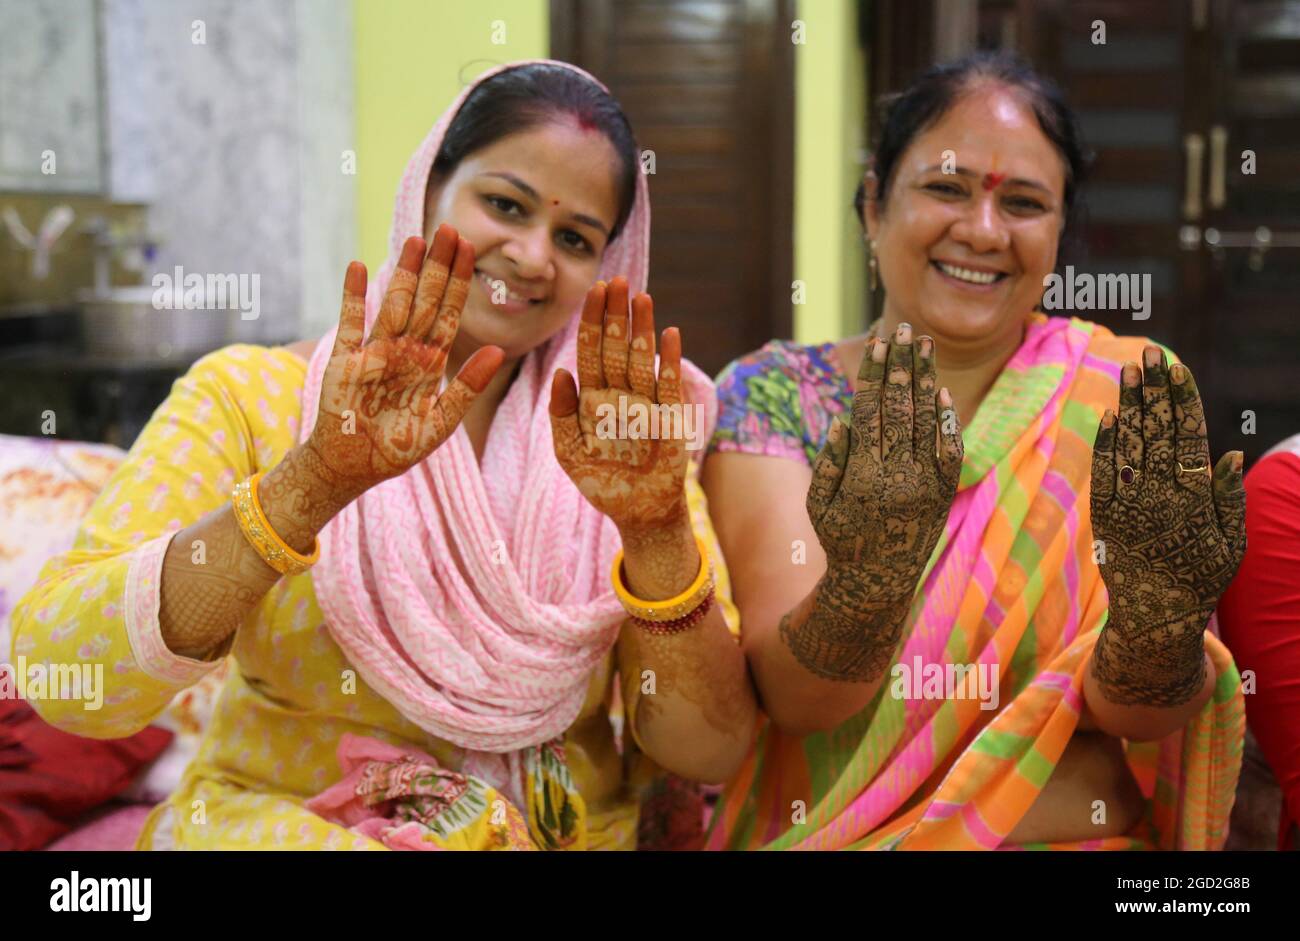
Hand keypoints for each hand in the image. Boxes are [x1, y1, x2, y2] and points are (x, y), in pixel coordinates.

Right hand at [303, 227, 503, 501]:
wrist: (353, 467)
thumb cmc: (397, 448)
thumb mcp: (441, 422)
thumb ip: (468, 387)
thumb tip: (500, 352)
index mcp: (430, 363)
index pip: (450, 314)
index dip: (460, 283)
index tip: (471, 249)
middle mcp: (405, 351)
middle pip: (426, 301)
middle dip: (439, 267)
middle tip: (451, 228)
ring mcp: (375, 352)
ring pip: (395, 304)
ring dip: (406, 273)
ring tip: (417, 239)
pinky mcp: (345, 361)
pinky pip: (350, 323)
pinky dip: (354, 296)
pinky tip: (360, 268)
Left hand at [549, 277, 691, 536]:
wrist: (638, 511)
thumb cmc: (601, 483)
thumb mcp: (569, 452)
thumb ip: (561, 414)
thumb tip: (560, 373)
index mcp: (591, 399)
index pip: (588, 352)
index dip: (590, 322)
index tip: (592, 291)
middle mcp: (618, 395)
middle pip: (614, 347)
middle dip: (614, 314)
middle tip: (616, 279)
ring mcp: (645, 404)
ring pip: (640, 358)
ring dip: (640, 328)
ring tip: (640, 296)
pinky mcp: (669, 418)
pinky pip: (668, 384)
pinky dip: (668, 360)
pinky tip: (669, 333)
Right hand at [807, 324, 963, 594]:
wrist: (878, 581)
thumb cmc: (840, 538)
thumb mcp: (819, 504)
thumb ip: (831, 460)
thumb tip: (847, 418)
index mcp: (864, 476)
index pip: (872, 411)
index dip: (877, 374)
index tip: (879, 343)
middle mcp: (899, 477)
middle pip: (904, 407)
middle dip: (903, 364)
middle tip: (906, 330)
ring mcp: (926, 484)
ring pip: (929, 420)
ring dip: (926, 378)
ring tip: (925, 346)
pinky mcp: (944, 491)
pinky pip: (949, 446)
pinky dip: (945, 417)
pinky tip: (940, 390)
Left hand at [1089, 347, 1245, 705]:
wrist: (1156, 617)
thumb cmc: (1201, 576)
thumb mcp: (1231, 544)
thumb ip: (1229, 498)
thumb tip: (1231, 453)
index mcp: (1195, 499)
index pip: (1189, 437)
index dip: (1183, 401)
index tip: (1178, 368)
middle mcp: (1161, 498)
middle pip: (1156, 433)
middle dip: (1153, 391)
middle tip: (1148, 354)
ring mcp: (1130, 506)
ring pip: (1130, 447)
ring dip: (1129, 406)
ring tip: (1128, 371)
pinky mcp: (1105, 517)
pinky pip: (1104, 475)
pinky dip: (1106, 445)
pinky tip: (1108, 416)